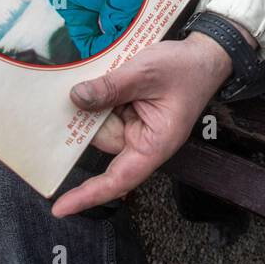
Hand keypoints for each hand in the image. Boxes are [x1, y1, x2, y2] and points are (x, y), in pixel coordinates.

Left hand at [52, 33, 232, 217]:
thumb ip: (110, 87)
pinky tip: (107, 76)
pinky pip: (106, 110)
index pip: (118, 179)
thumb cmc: (185, 69)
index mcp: (154, 145)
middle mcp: (142, 142)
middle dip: (89, 117)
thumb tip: (77, 98)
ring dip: (97, 99)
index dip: (88, 195)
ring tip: (110, 73)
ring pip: (100, 122)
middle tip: (83, 87)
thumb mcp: (146, 73)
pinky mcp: (130, 114)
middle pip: (102, 140)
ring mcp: (134, 127)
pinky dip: (102, 94)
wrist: (204, 55)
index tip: (60, 208)